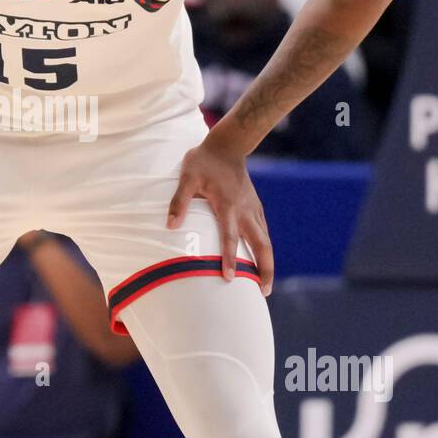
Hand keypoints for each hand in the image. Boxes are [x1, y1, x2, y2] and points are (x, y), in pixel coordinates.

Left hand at [166, 131, 274, 292]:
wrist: (228, 144)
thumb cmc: (203, 161)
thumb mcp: (187, 177)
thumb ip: (179, 201)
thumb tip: (170, 226)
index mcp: (228, 205)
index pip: (230, 237)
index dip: (230, 259)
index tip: (230, 278)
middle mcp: (245, 210)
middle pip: (261, 245)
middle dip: (264, 269)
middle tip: (263, 292)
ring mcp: (253, 208)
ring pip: (265, 240)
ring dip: (267, 262)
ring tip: (264, 283)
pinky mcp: (255, 206)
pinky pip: (262, 230)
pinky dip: (264, 246)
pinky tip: (261, 258)